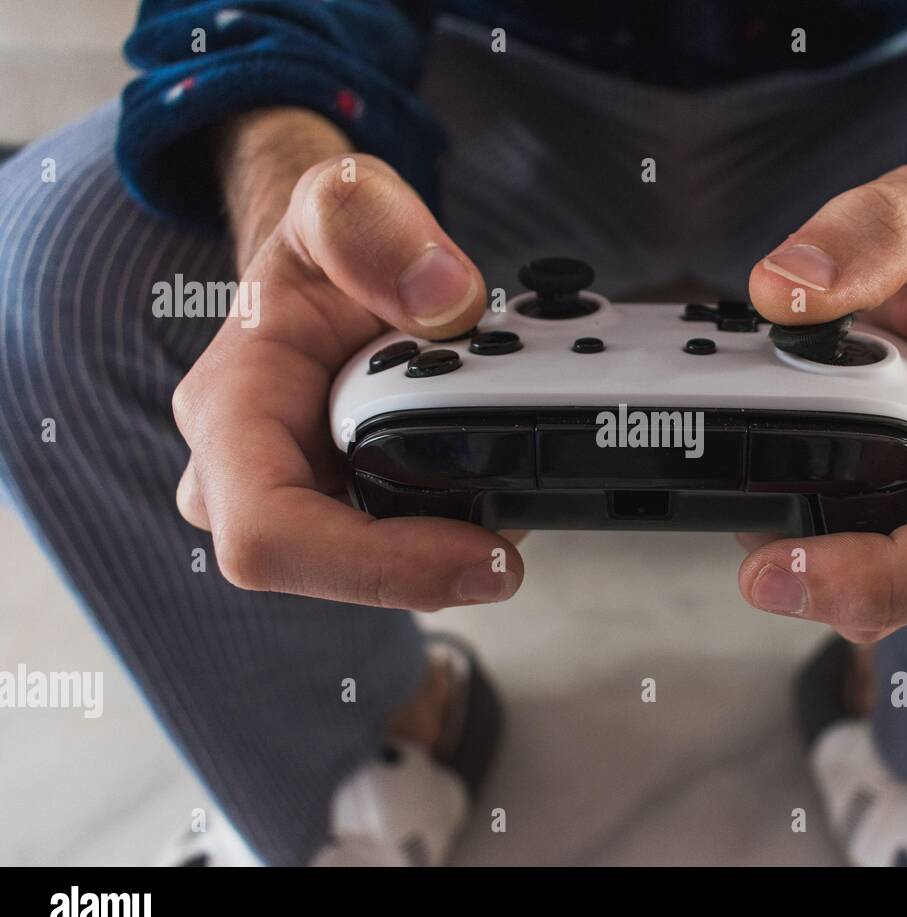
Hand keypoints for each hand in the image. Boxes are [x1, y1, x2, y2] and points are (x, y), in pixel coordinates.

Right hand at [174, 118, 520, 609]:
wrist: (331, 275)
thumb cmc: (322, 249)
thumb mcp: (337, 200)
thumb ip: (374, 228)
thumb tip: (444, 304)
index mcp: (228, 413)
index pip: (272, 536)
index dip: (379, 567)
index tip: (483, 556)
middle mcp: (246, 480)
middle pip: (342, 572)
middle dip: (441, 558)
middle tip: (524, 531)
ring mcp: (298, 508)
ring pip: (385, 570)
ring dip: (459, 544)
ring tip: (516, 487)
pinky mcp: (348, 517)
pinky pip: (407, 548)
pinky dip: (462, 528)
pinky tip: (498, 489)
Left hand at [740, 163, 906, 641]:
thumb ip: (866, 235)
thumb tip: (783, 290)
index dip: (892, 580)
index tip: (784, 570)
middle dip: (837, 588)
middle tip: (753, 561)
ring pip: (904, 598)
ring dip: (825, 580)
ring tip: (763, 531)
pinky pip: (886, 578)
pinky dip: (828, 564)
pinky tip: (787, 527)